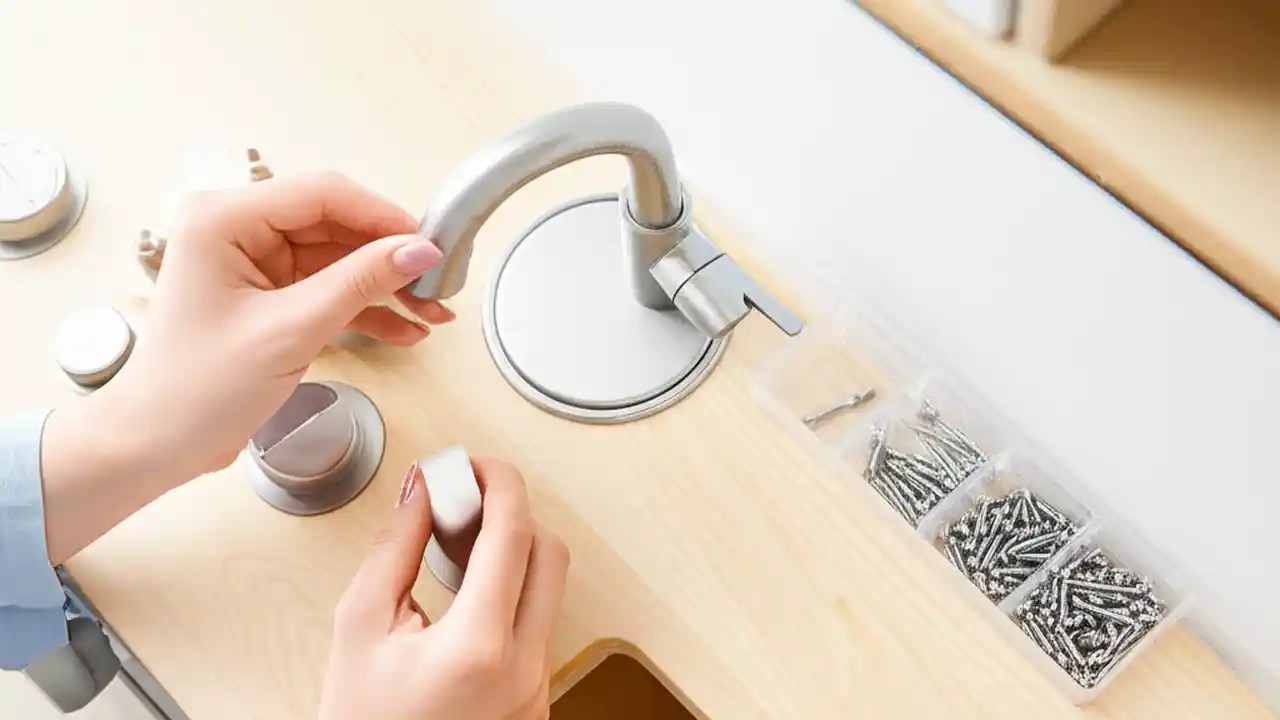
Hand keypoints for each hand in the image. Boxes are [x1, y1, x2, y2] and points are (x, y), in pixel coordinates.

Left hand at [40, 172, 450, 561]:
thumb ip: (360, 283)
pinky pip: (329, 290)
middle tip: (440, 283)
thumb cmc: (200, 387)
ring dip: (387, 287)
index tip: (432, 244)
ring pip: (340, 260)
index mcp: (225, 218)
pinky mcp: (269, 296)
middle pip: (337, 225)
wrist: (157, 444)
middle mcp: (238, 229)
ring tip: (434, 315)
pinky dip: (366, 310)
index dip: (383, 216)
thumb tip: (420, 251)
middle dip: (391, 256)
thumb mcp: (291, 330)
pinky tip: (406, 331)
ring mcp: (255, 263)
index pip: (323, 194)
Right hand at [319, 460, 569, 719]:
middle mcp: (524, 669)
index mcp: (479, 647)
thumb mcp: (359, 630)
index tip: (475, 465)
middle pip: (550, 554)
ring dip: (514, 554)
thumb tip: (421, 491)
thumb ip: (394, 549)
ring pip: (549, 590)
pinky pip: (541, 625)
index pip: (514, 533)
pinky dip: (513, 594)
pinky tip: (470, 590)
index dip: (498, 482)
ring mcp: (538, 689)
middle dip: (513, 514)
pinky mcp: (538, 700)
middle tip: (468, 499)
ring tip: (458, 546)